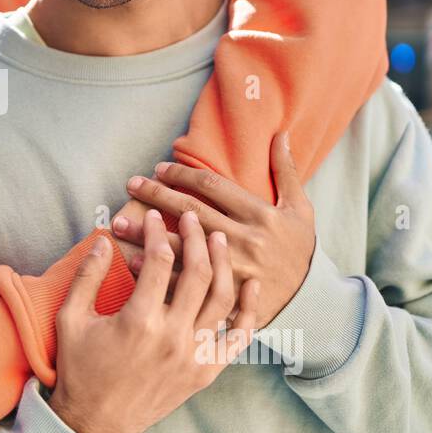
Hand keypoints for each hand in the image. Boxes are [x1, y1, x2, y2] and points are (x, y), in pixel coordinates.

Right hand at [48, 208, 259, 432]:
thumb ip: (87, 276)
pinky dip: (249, 310)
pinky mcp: (206, 372)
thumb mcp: (70, 319)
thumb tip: (102, 240)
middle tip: (191, 216)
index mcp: (138, 320)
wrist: (96, 423)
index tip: (156, 215)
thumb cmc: (80, 369)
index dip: (158, 231)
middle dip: (196, 237)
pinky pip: (238, 337)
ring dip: (223, 263)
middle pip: (198, 272)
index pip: (158, 260)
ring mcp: (194, 356)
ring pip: (222, 298)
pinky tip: (251, 285)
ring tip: (219, 238)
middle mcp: (172, 336)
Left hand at [113, 131, 314, 328]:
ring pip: (183, 248)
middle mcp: (245, 240)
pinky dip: (159, 273)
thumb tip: (281, 133)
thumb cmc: (301, 249)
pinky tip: (134, 262)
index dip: (183, 174)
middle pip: (191, 213)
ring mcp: (233, 269)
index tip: (159, 168)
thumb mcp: (301, 208)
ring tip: (119, 223)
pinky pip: (186, 284)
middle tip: (131, 184)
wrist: (312, 299)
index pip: (213, 186)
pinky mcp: (225, 296)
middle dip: (157, 196)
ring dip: (147, 235)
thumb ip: (286, 171)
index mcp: (260, 215)